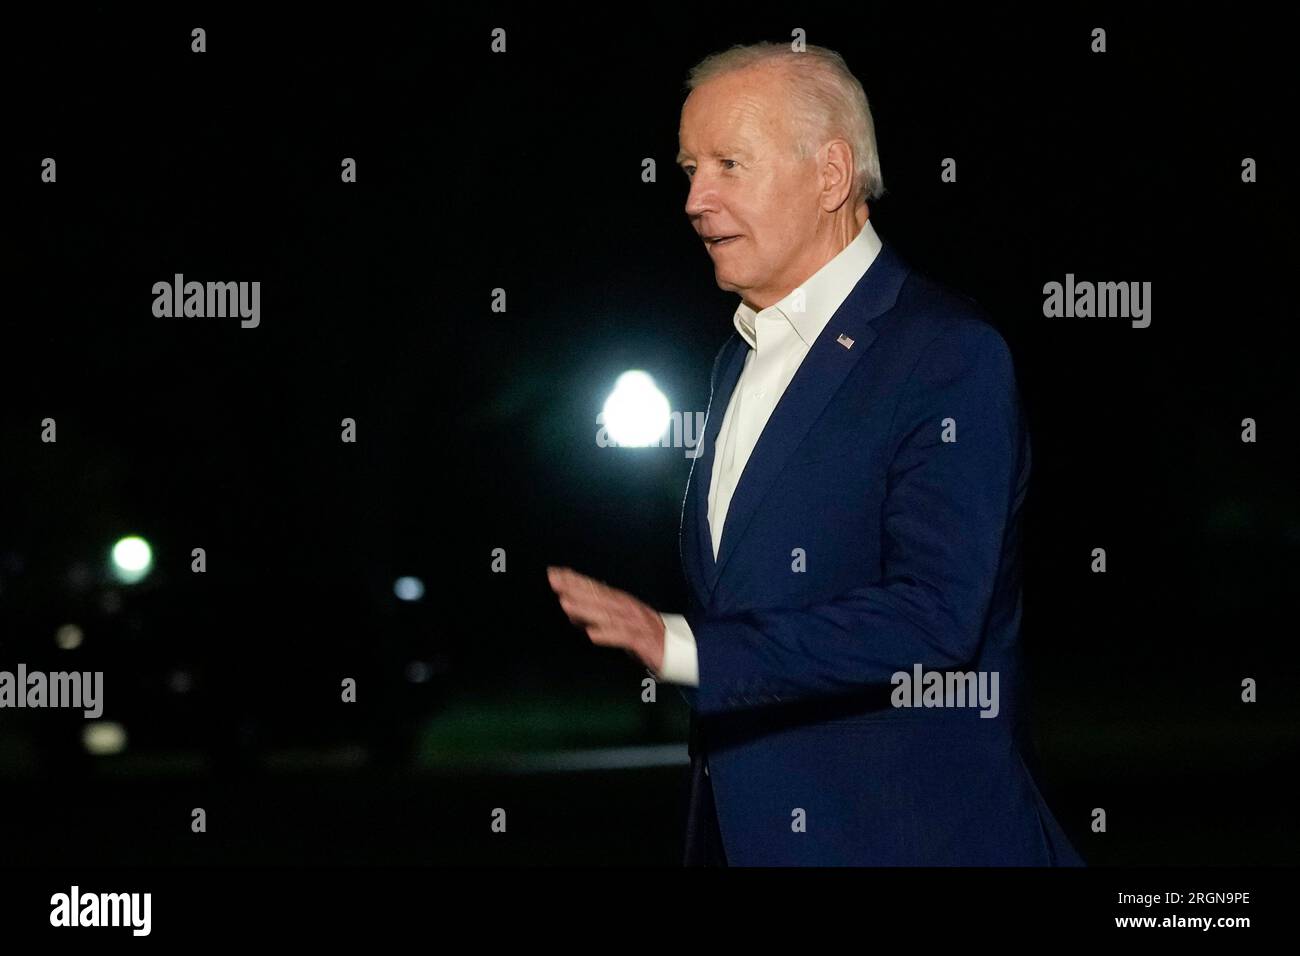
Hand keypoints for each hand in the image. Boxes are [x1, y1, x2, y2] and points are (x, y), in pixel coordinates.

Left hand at [546, 566, 665, 672]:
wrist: (680, 650)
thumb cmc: (646, 636)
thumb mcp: (618, 624)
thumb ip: (595, 615)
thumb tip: (570, 608)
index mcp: (621, 603)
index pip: (595, 588)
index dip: (575, 580)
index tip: (555, 572)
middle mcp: (627, 609)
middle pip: (598, 597)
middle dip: (575, 588)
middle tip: (554, 580)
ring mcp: (636, 624)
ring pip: (607, 615)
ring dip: (586, 609)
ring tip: (565, 604)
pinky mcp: (644, 642)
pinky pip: (624, 638)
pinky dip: (608, 635)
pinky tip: (592, 635)